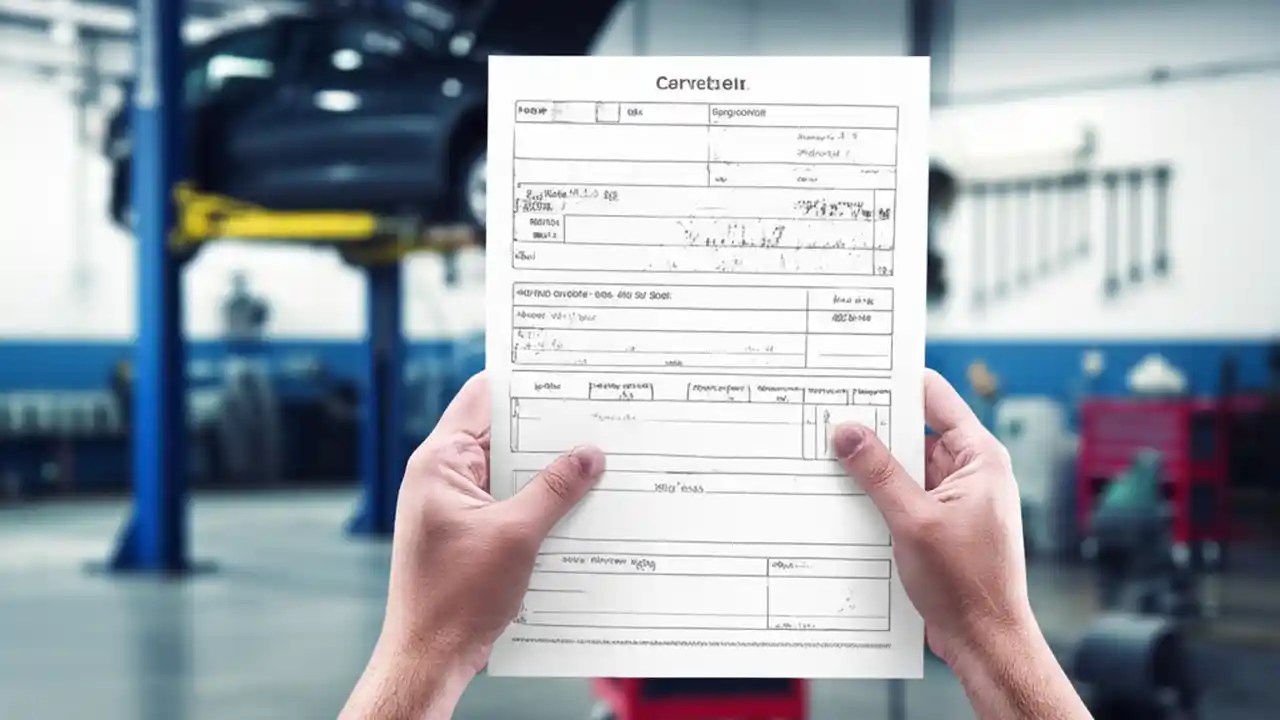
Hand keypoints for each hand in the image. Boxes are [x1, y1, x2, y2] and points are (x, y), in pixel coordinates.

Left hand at [341, 373, 605, 719]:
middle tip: (596, 422)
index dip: (523, 383)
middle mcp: (443, 476)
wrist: (430, 657)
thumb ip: (555, 490)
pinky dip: (539, 502)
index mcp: (441, 462)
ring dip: (547, 472)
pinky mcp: (468, 532)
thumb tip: (590, 455)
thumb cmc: (454, 599)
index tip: (565, 376)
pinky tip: (575, 508)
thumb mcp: (516, 535)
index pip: (482, 397)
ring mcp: (455, 505)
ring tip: (595, 465)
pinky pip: (509, 502)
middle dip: (548, 432)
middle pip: (502, 434)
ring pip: (509, 472)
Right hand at [831, 371, 1089, 719]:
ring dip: (873, 466)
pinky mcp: (943, 525)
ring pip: (907, 468)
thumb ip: (877, 472)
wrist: (984, 640)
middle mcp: (971, 472)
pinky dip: (879, 495)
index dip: (897, 383)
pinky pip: (906, 496)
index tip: (858, 374)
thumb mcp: (913, 520)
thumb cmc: (965, 584)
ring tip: (828, 455)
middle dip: (875, 427)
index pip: (936, 398)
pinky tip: (845, 497)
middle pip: (917, 433)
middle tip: (829, 415)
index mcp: (979, 458)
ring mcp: (957, 499)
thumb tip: (847, 430)